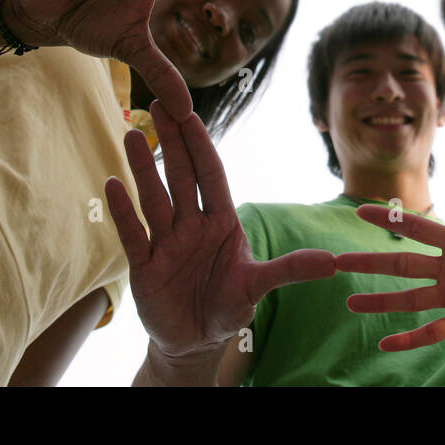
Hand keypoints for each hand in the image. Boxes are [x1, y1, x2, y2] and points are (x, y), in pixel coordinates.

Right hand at [105, 102, 334, 363]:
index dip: (200, 145)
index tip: (190, 113)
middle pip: (180, 176)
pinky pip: (132, 233)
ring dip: (142, 168)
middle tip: (158, 103)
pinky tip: (112, 184)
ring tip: (132, 134)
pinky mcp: (144, 266)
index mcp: (221, 221)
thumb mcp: (258, 286)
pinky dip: (122, 210)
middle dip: (171, 141)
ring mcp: (166, 243)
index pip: (210, 174)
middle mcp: (191, 225)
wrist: (196, 341)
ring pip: (154, 198)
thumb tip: (333, 263)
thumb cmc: (228, 306)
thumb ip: (289, 270)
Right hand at [334, 189, 444, 350]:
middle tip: (337, 261)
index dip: (391, 219)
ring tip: (351, 302)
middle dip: (370, 261)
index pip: (418, 229)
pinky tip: (384, 344)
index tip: (360, 210)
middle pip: (402, 262)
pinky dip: (409, 338)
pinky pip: (429, 330)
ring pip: (408, 296)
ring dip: (380, 300)